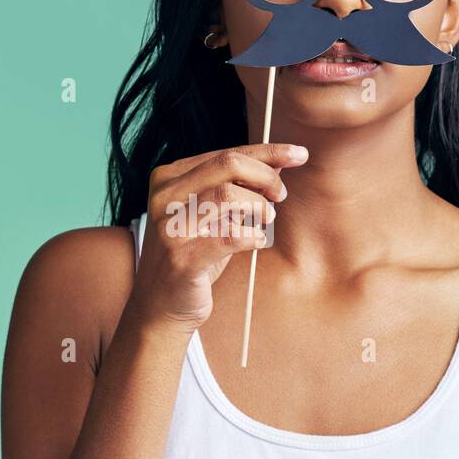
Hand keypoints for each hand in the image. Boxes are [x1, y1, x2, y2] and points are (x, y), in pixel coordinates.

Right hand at [126, 142, 308, 334]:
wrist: (160, 306)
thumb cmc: (192, 255)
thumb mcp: (209, 215)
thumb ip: (235, 187)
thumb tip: (277, 162)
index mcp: (169, 178)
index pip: (225, 154)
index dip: (267, 152)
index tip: (298, 154)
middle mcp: (165, 197)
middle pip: (227, 166)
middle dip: (266, 176)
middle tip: (281, 194)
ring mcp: (170, 227)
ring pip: (228, 195)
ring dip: (259, 205)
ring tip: (267, 219)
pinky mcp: (181, 258)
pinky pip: (230, 236)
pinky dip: (252, 236)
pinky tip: (257, 241)